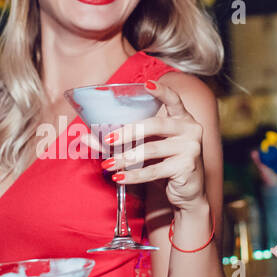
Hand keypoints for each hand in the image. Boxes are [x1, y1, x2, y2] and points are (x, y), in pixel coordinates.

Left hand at [97, 79, 205, 211]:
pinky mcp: (187, 167)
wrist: (186, 192)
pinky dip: (134, 175)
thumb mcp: (146, 147)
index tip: (147, 84)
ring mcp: (191, 148)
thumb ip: (120, 140)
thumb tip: (85, 137)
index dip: (161, 91)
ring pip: (151, 149)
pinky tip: (119, 177)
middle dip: (128, 132)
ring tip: (108, 164)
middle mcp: (190, 129)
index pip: (174, 99)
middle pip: (155, 124)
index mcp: (182, 118)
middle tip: (108, 141)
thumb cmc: (164, 163)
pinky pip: (154, 170)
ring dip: (126, 158)